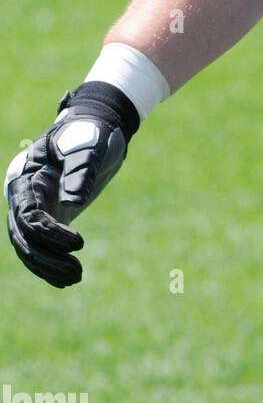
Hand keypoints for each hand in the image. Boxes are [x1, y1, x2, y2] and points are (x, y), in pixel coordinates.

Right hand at [5, 81, 138, 287]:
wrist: (100, 123)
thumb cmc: (91, 131)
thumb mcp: (87, 146)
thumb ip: (79, 171)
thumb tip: (71, 202)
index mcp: (26, 175)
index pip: (27, 214)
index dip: (48, 233)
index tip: (78, 244)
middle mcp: (24, 193)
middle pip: (23, 236)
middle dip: (46, 258)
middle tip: (76, 272)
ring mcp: (36, 204)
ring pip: (30, 245)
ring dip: (48, 266)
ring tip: (76, 277)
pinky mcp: (52, 212)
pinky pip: (43, 243)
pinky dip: (52, 262)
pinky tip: (67, 279)